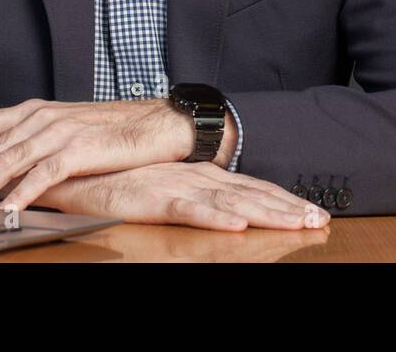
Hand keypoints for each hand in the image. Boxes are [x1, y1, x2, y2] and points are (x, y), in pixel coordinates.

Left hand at [0, 98, 194, 207]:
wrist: (156, 124)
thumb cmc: (113, 131)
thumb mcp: (67, 130)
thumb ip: (37, 141)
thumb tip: (8, 165)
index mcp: (36, 111)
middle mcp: (41, 117)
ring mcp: (58, 132)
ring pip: (7, 162)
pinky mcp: (77, 150)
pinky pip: (40, 175)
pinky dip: (19, 194)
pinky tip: (5, 209)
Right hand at [30, 161, 330, 231]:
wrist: (74, 168)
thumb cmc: (117, 180)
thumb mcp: (163, 188)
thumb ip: (193, 196)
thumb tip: (225, 212)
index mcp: (199, 174)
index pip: (251, 188)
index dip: (283, 199)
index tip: (314, 210)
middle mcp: (194, 177)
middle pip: (250, 196)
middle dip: (287, 208)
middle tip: (321, 219)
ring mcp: (175, 186)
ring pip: (229, 203)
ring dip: (265, 214)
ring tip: (296, 224)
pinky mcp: (151, 199)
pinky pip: (187, 211)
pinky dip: (213, 218)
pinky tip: (236, 227)